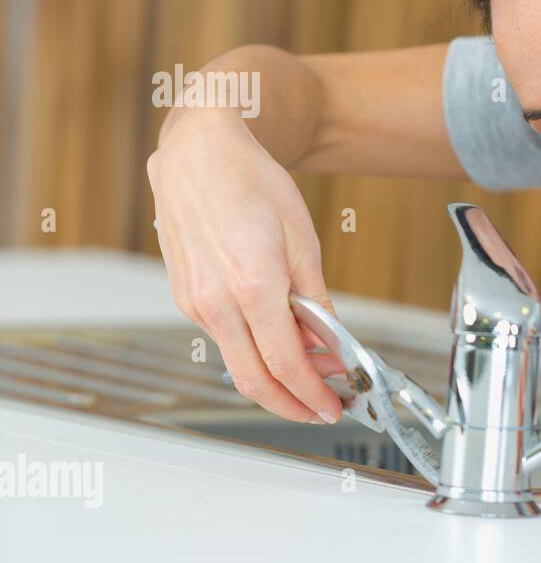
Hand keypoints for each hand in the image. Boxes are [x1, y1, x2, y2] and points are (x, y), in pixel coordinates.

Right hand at [146, 110, 345, 424]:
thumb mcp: (303, 240)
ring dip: (274, 381)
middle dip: (292, 406)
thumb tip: (328, 344)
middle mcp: (216, 301)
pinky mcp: (184, 297)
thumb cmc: (252, 183)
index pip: (286, 365)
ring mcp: (195, 302)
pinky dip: (253, 351)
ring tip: (311, 376)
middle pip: (255, 381)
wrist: (199, 152)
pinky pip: (223, 338)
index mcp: (252, 286)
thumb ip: (315, 301)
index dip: (313, 394)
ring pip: (236, 363)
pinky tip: (279, 342)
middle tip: (322, 409)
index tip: (334, 405)